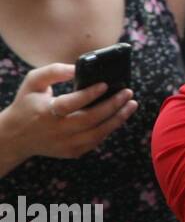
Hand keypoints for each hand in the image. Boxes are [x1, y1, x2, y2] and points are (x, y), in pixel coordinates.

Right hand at [0, 64, 136, 172]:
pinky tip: (118, 116)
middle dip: (113, 106)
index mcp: (45, 112)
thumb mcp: (33, 83)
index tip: (105, 84)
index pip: (71, 104)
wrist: (15, 137)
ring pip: (97, 134)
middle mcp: (56, 131)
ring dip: (118, 119)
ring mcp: (65, 144)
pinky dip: (109, 129)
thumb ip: (54, 71)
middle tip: (128, 93)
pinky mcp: (72, 152)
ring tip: (131, 105)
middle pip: (90, 120)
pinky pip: (96, 141)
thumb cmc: (28, 104)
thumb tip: (78, 69)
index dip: (89, 94)